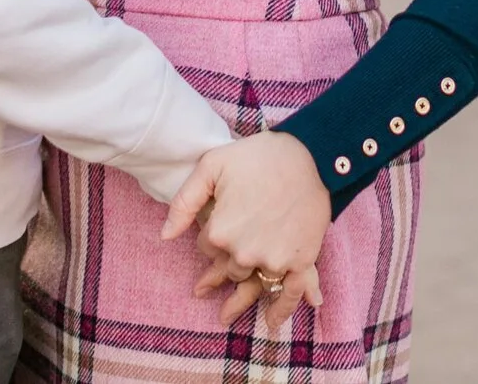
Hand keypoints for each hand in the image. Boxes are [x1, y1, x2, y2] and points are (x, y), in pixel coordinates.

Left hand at [163, 131, 330, 327]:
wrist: (312, 155)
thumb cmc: (260, 156)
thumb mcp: (212, 165)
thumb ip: (184, 202)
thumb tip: (166, 236)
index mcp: (220, 231)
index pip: (206, 246)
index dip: (210, 236)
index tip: (217, 228)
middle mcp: (244, 252)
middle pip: (228, 268)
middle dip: (221, 268)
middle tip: (204, 286)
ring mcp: (273, 260)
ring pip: (252, 283)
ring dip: (239, 301)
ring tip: (225, 315)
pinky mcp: (299, 261)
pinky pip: (288, 293)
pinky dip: (281, 309)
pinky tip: (272, 323)